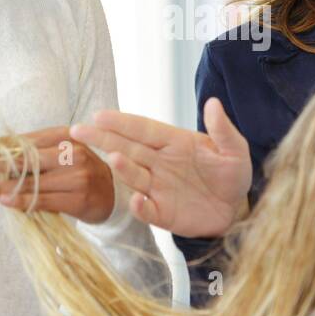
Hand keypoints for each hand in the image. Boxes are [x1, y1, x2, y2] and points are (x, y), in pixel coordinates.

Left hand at [0, 126, 114, 223]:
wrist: (115, 194)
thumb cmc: (81, 171)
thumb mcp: (61, 153)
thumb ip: (34, 152)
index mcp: (65, 136)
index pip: (24, 140)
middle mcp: (72, 153)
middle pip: (25, 159)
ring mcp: (77, 176)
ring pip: (31, 182)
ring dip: (0, 188)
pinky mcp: (78, 198)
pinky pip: (42, 200)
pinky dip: (21, 201)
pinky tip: (2, 201)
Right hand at [68, 96, 251, 238]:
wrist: (237, 209)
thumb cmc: (232, 174)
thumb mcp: (235, 149)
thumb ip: (223, 129)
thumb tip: (213, 102)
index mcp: (173, 142)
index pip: (143, 129)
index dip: (122, 122)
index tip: (99, 115)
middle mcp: (159, 163)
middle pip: (127, 148)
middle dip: (103, 138)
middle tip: (78, 130)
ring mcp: (158, 188)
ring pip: (134, 176)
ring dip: (123, 168)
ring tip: (114, 158)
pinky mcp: (162, 213)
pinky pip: (146, 209)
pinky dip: (139, 206)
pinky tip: (136, 200)